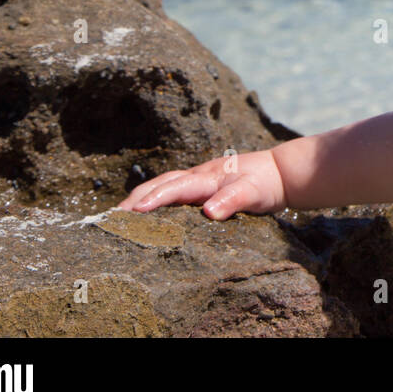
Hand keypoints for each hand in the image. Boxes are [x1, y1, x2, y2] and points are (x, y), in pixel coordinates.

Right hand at [117, 149, 288, 219]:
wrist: (281, 173)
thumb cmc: (267, 182)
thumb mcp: (254, 192)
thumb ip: (234, 200)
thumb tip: (209, 212)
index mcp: (206, 177)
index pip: (173, 188)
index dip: (152, 199)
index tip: (130, 212)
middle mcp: (198, 176)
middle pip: (160, 184)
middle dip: (135, 199)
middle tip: (111, 218)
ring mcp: (199, 181)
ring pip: (164, 186)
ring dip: (142, 198)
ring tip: (120, 217)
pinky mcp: (203, 188)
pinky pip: (173, 193)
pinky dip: (156, 200)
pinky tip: (148, 216)